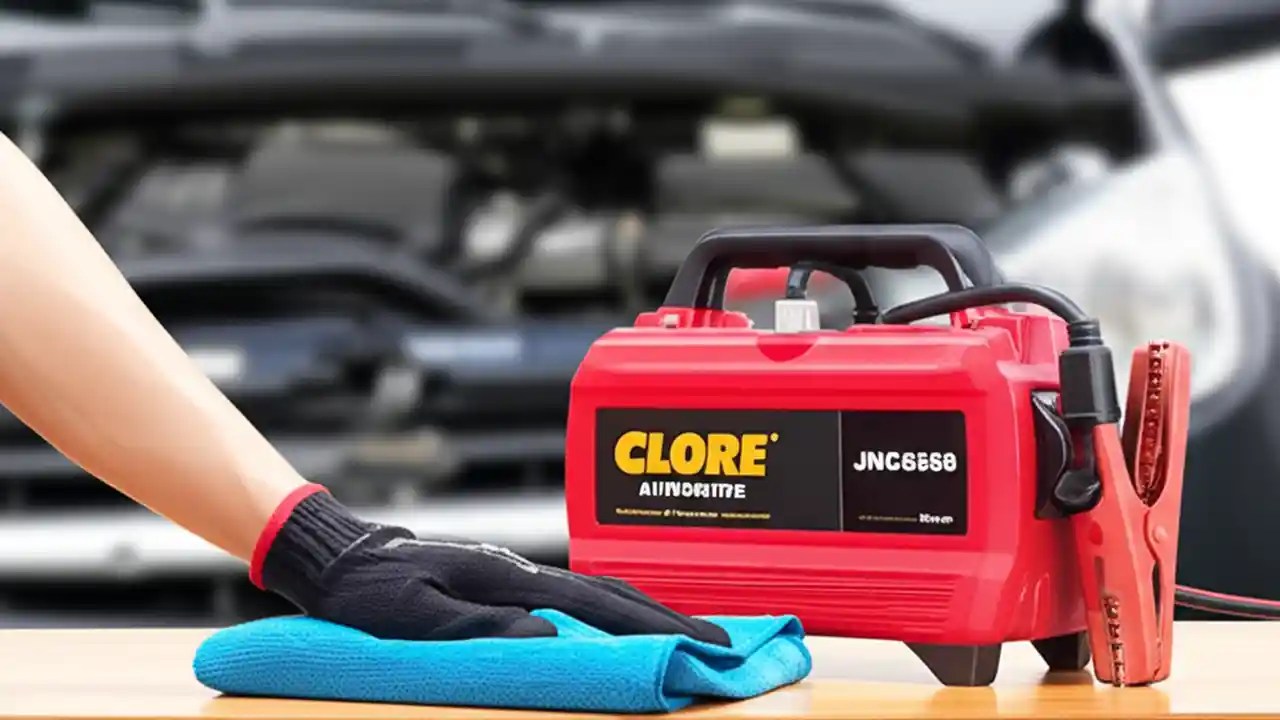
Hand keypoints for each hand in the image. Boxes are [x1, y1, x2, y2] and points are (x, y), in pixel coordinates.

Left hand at [253, 486, 730, 645]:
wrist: (345, 556)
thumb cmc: (371, 593)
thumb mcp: (412, 619)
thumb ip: (478, 630)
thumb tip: (549, 640)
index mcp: (510, 579)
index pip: (600, 605)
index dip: (656, 626)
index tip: (705, 644)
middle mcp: (524, 571)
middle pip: (614, 593)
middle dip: (671, 618)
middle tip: (723, 644)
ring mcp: (519, 572)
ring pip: (601, 592)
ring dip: (649, 613)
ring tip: (691, 635)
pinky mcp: (509, 581)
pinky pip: (579, 598)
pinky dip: (616, 610)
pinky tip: (625, 625)